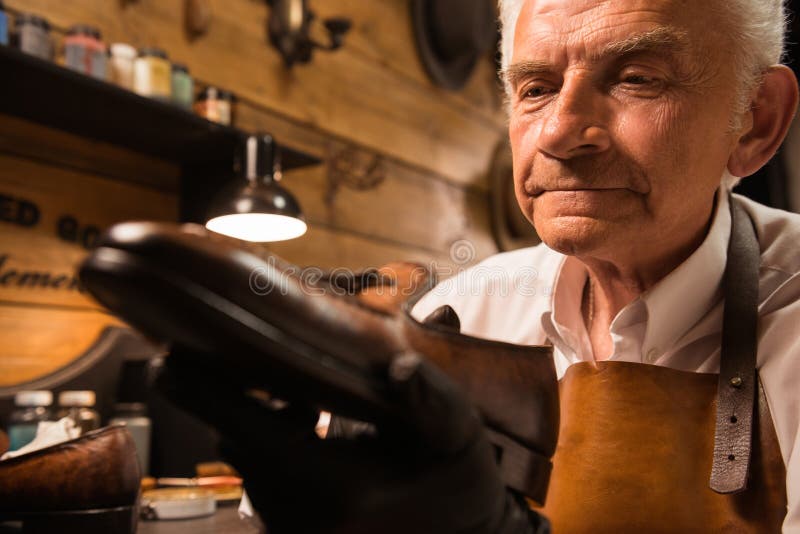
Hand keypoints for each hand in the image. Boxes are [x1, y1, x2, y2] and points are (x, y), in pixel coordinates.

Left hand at [157, 347, 548, 533]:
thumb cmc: (458, 491)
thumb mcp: (459, 441)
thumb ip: (433, 400)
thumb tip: (399, 363)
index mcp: (328, 487)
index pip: (245, 428)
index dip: (204, 385)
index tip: (171, 348)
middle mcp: (295, 512)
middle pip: (234, 434)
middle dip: (231, 385)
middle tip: (235, 334)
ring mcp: (288, 522)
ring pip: (243, 450)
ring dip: (255, 408)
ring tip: (290, 373)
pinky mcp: (290, 523)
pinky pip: (260, 468)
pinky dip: (269, 433)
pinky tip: (305, 411)